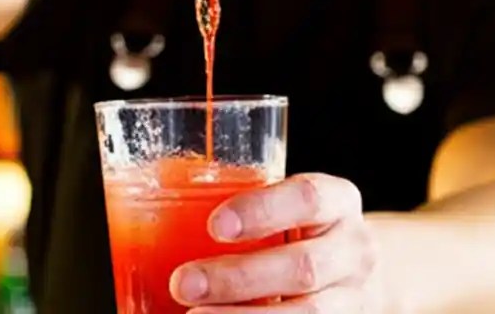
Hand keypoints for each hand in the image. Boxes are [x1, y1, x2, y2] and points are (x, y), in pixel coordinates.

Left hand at [170, 174, 382, 312]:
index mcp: (338, 200)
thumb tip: (140, 210)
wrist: (354, 271)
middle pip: (305, 267)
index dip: (262, 210)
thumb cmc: (298, 228)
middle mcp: (354, 249)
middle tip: (184, 283)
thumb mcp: (283, 205)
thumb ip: (237, 208)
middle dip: (240, 279)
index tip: (215, 224)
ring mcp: (354, 297)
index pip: (308, 197)